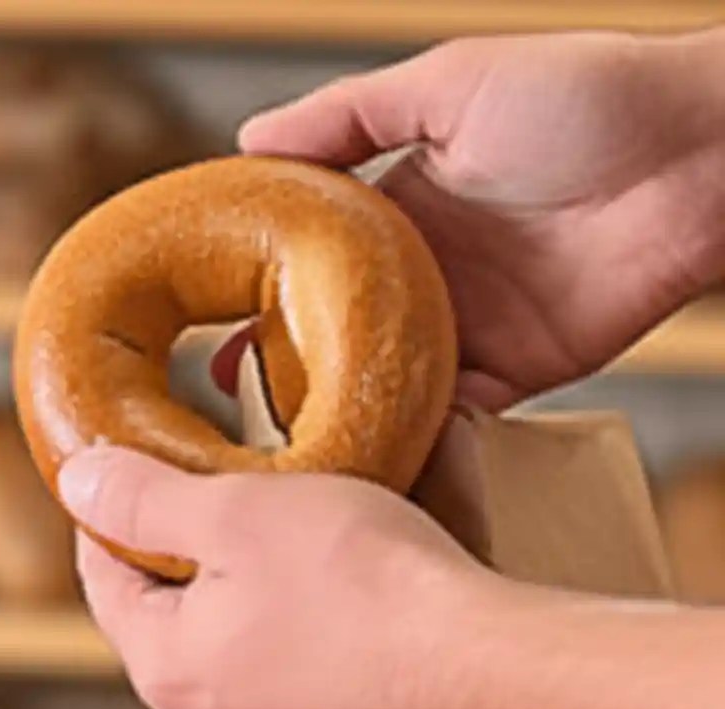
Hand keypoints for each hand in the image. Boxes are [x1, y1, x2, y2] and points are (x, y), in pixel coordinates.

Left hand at [63, 446, 724, 708]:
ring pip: (223, 620)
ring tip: (259, 504)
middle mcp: (211, 707)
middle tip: (189, 474)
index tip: (115, 463)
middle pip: (160, 604)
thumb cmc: (363, 587)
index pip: (100, 578)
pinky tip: (317, 557)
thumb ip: (141, 501)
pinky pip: (279, 639)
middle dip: (169, 535)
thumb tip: (74, 482)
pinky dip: (281, 591)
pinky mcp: (326, 708)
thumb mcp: (232, 516)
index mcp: (169, 665)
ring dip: (231, 562)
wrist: (486, 664)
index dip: (102, 511)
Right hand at [240, 30, 724, 409]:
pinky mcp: (522, 368)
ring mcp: (472, 324)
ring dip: (342, 409)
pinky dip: (417, 435)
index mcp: (400, 207)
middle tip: (227, 402)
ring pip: (388, 381)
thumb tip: (246, 135)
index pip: (310, 260)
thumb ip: (344, 114)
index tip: (205, 322)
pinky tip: (367, 454)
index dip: (258, 291)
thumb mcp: (444, 83)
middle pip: (339, 331)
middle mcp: (427, 272)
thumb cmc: (581, 94)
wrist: (700, 150)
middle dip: (285, 367)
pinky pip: (457, 412)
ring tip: (282, 442)